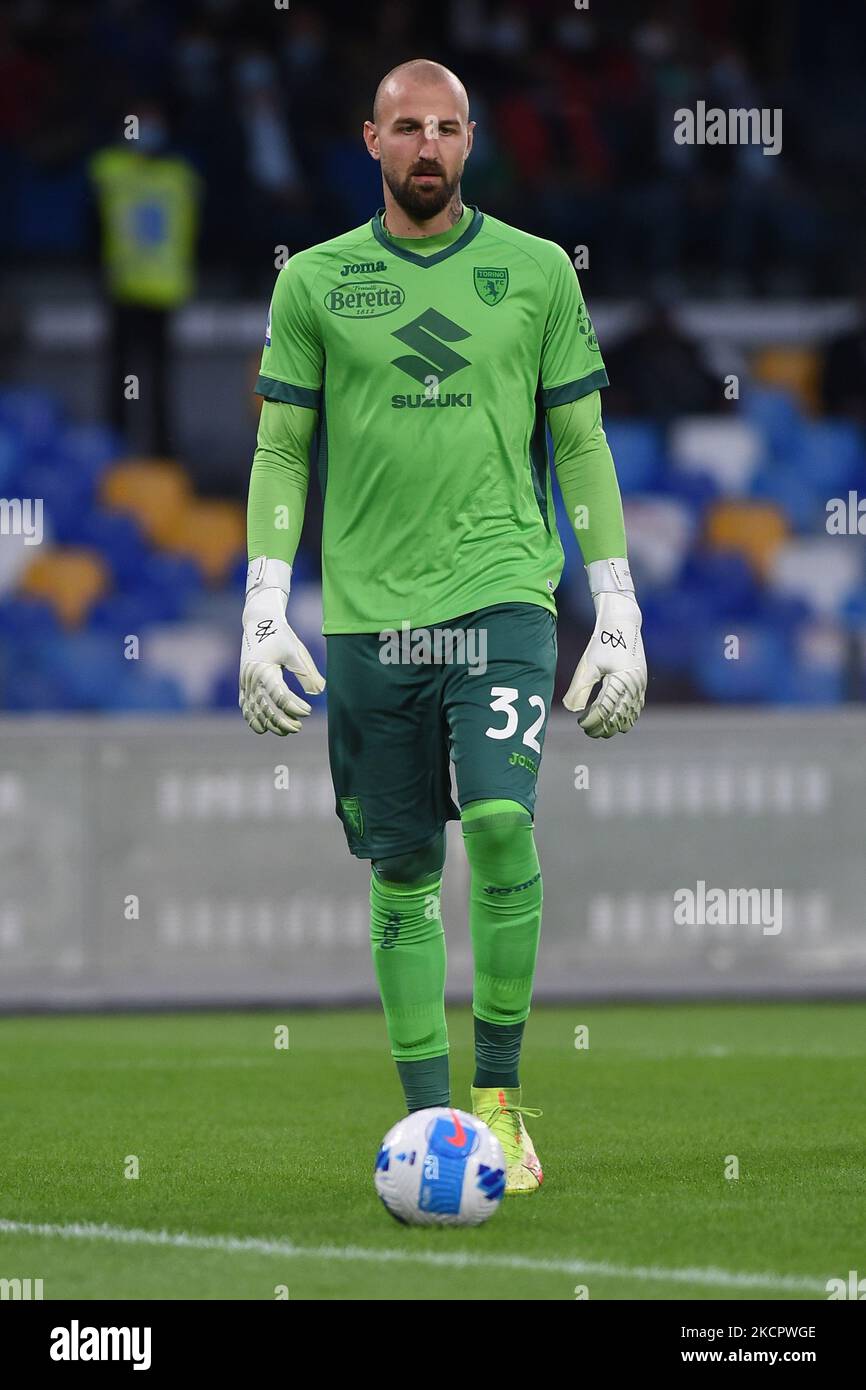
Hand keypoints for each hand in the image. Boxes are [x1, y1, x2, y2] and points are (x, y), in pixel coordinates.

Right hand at [239, 585, 324, 734]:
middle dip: (283, 721)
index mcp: (265, 669)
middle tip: (299, 727)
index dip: (295, 707)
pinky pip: (245, 707)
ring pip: (255, 711)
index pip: (280, 696)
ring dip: (270, 724)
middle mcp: (252, 678)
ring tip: (287, 730)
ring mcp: (245, 682)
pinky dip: (253, 719)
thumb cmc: (281, 636)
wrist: (259, 622)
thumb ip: (307, 673)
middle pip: (266, 708)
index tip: (308, 712)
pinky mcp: (243, 684)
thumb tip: (319, 692)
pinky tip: (265, 728)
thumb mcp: (297, 652)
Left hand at [563, 590, 645, 737]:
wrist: (622, 625)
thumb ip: (579, 688)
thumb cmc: (601, 644)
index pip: (604, 711)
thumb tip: (571, 710)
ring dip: (614, 725)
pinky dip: (626, 717)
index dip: (591, 721)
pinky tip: (614, 720)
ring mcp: (640, 685)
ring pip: (630, 716)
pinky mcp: (642, 683)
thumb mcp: (587, 666)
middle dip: (602, 728)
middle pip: (618, 718)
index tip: (580, 723)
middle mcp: (632, 685)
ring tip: (599, 728)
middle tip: (588, 730)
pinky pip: (637, 708)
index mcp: (618, 681)